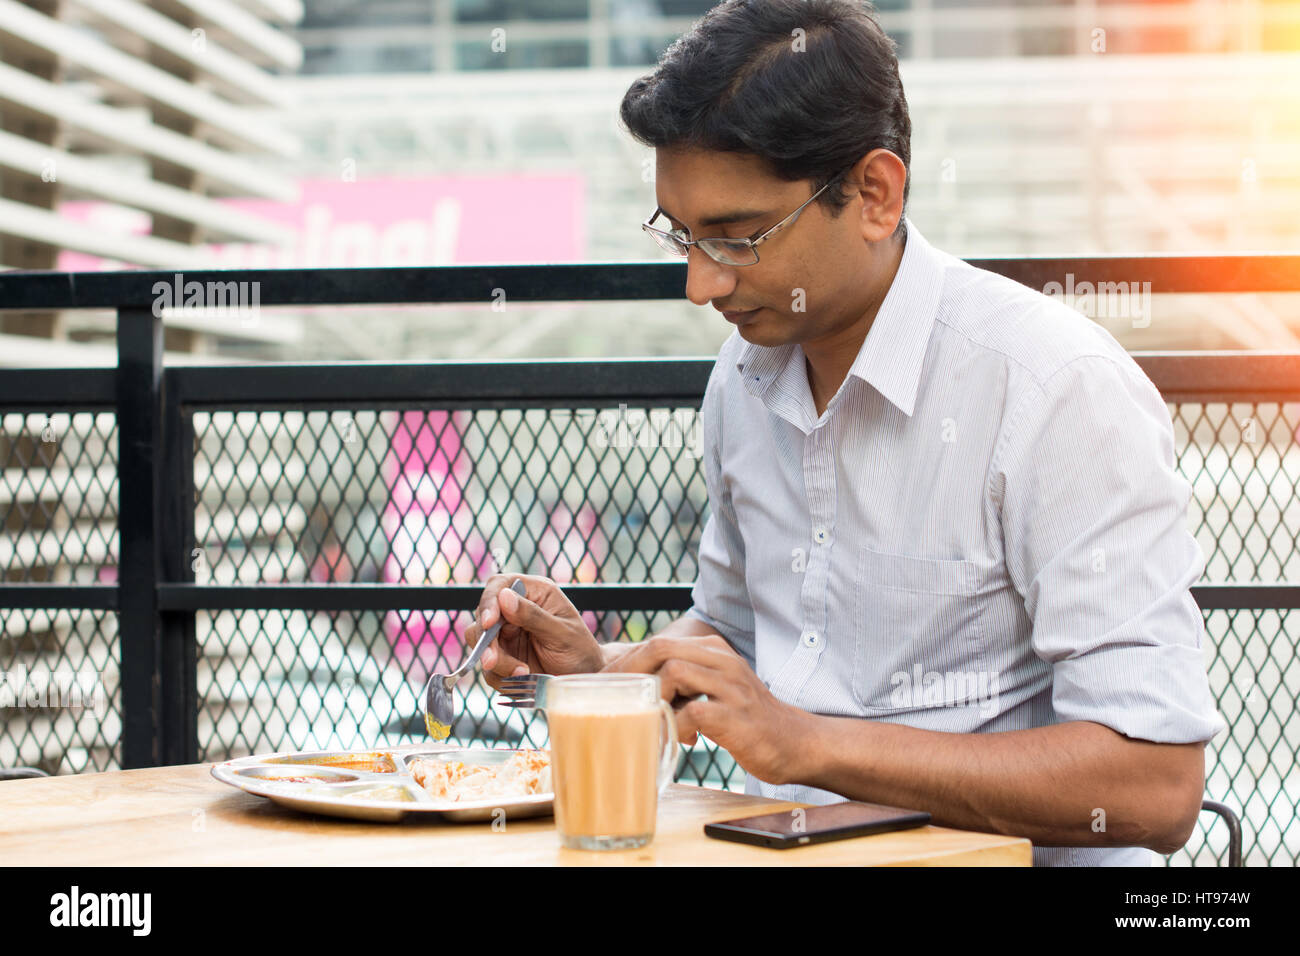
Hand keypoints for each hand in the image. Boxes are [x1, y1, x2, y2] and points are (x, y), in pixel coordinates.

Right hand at [462, 574, 603, 690]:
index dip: (489, 602)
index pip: (499, 585)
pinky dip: (502, 676)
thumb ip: (534, 616)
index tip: (490, 622)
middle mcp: (516, 610)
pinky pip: (489, 667)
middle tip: (493, 661)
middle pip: (483, 617)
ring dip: (496, 662)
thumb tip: (505, 596)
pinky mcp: (503, 656)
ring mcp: (506, 634)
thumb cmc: (580, 650)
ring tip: (522, 674)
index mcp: (534, 592)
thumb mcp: (562, 633)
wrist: (584, 678)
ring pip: (480, 644)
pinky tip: (523, 679)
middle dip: (486, 641)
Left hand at [601, 634, 811, 785]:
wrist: (793, 743)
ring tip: (646, 721)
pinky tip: (679, 741)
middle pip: (661, 649)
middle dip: (630, 674)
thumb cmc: (746, 721)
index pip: (659, 644)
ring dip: (652, 698)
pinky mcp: (734, 715)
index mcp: (714, 650)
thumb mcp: (715, 691)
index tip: (605, 688)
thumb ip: (684, 685)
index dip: (627, 664)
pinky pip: (692, 713)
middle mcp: (721, 661)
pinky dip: (675, 728)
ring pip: (674, 672)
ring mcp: (730, 686)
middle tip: (613, 701)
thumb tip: (637, 694)